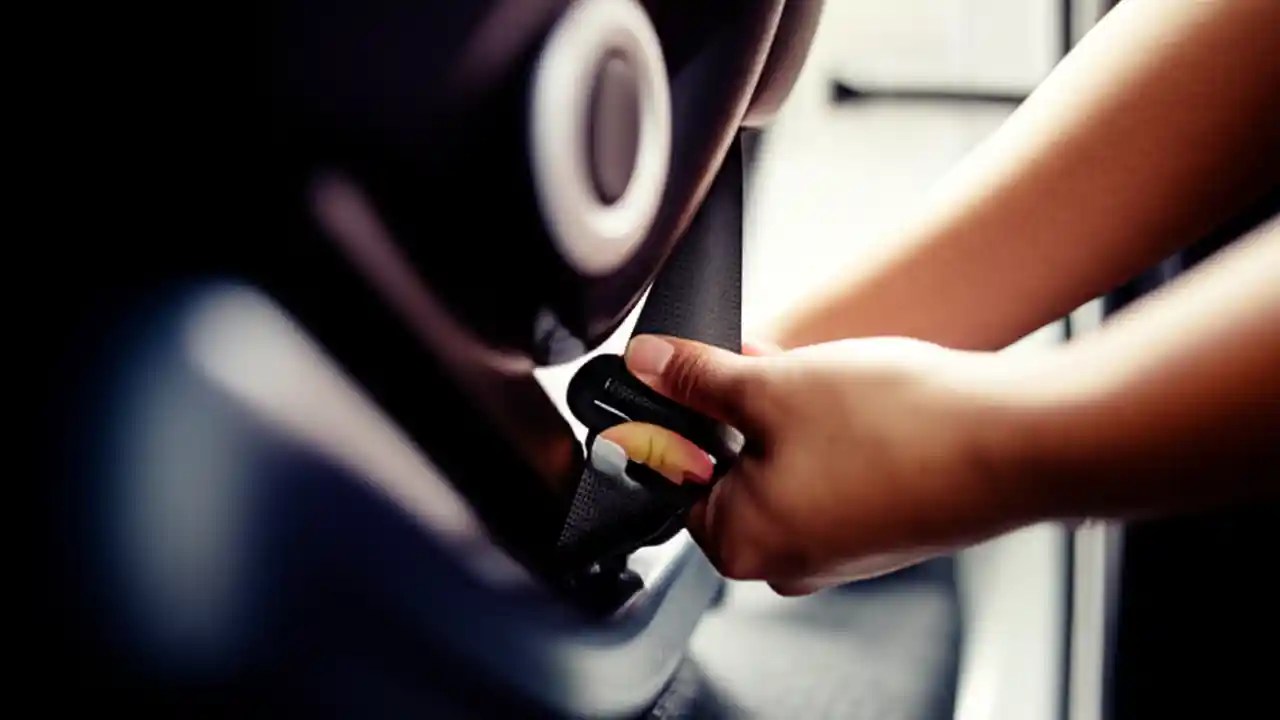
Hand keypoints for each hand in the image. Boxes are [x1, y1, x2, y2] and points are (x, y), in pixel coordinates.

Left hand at [622, 334, 1042, 594]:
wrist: (1013, 444)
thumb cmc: (896, 430)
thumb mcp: (772, 385)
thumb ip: (697, 379)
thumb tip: (648, 365)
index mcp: (742, 545)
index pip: (674, 478)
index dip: (680, 415)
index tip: (693, 373)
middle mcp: (786, 562)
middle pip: (731, 470)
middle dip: (738, 408)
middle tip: (758, 360)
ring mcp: (837, 550)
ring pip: (784, 466)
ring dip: (786, 414)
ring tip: (815, 371)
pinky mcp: (879, 528)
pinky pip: (831, 475)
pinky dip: (830, 435)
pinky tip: (854, 395)